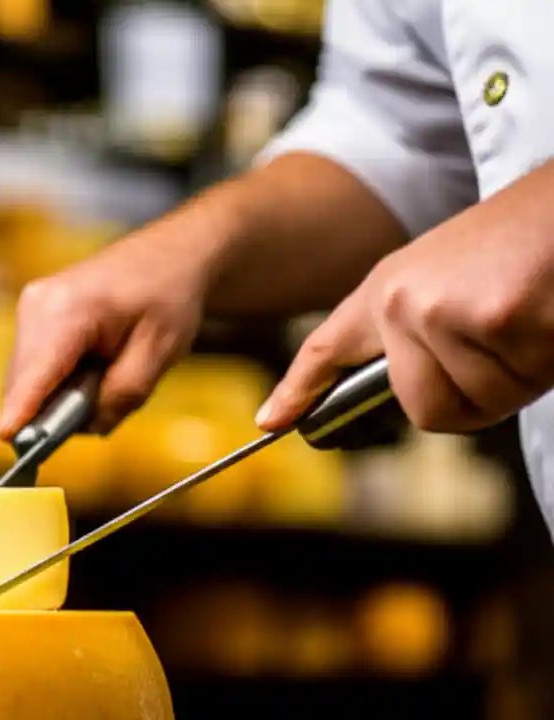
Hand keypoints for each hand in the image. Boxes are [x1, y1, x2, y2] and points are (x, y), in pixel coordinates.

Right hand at [0, 221, 213, 438]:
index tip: (9, 442)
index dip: (21, 412)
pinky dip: (55, 382)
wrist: (168, 256)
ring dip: (55, 397)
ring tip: (103, 380)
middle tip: (97, 413)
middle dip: (50, 412)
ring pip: (25, 379)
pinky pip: (32, 367)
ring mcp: (30, 308)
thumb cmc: (168, 297)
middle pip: (23, 383)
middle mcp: (36, 306)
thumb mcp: (159, 353)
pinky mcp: (33, 316)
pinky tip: (90, 371)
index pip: (34, 374)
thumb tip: (85, 427)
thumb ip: (121, 396)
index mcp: (67, 311)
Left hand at [257, 162, 553, 433]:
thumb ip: (422, 333)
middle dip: (478, 395)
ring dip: (522, 374)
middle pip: (425, 408)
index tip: (271, 419)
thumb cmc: (529, 239)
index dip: (298, 389)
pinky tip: (551, 312)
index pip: (328, 348)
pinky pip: (525, 382)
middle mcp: (402, 303)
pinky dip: (549, 359)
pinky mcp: (494, 318)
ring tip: (533, 314)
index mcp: (389, 290)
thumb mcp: (454, 278)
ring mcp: (443, 311)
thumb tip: (417, 397)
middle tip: (511, 341)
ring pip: (483, 401)